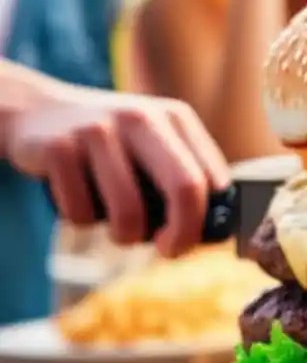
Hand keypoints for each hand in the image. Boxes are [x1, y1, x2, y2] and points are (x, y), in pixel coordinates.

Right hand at [2, 86, 230, 257]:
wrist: (37, 111)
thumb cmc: (111, 145)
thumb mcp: (154, 145)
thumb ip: (186, 177)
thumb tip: (214, 232)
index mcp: (176, 118)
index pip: (212, 179)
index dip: (207, 222)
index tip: (193, 241)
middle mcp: (141, 119)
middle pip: (185, 189)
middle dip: (182, 235)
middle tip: (168, 251)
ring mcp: (98, 130)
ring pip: (129, 213)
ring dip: (124, 235)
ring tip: (115, 224)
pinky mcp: (58, 147)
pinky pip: (81, 212)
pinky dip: (81, 219)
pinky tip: (77, 196)